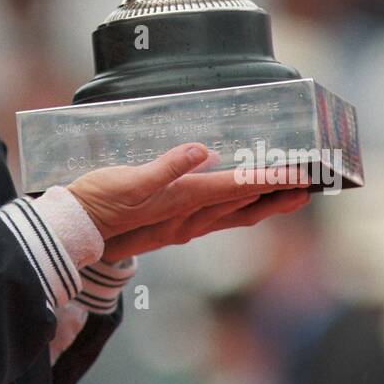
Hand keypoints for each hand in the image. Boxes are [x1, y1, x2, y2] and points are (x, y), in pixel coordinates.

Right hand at [67, 143, 310, 263]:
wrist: (74, 231)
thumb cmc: (98, 203)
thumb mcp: (127, 181)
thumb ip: (165, 168)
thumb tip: (201, 152)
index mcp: (181, 202)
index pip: (235, 188)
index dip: (269, 180)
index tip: (298, 175)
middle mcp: (187, 218)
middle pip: (242, 206)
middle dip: (277, 196)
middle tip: (309, 186)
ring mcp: (180, 225)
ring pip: (232, 216)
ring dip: (262, 206)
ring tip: (286, 197)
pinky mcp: (170, 226)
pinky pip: (215, 218)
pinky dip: (236, 210)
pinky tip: (237, 204)